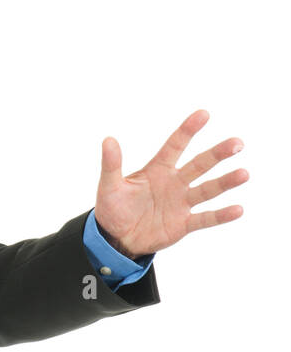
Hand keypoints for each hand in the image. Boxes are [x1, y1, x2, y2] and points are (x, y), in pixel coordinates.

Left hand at [95, 109, 246, 259]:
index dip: (187, 130)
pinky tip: (238, 209)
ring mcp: (181, 203)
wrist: (117, 237)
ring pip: (207, 189)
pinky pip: (205, 218)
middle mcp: (174, 183)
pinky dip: (221, 215)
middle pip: (199, 165)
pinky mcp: (184, 223)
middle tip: (237, 143)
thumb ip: (111, 164)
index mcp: (157, 170)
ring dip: (225, 182)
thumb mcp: (109, 186)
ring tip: (243, 173)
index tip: (203, 114)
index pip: (175, 146)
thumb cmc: (113, 207)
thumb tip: (108, 140)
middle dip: (217, 154)